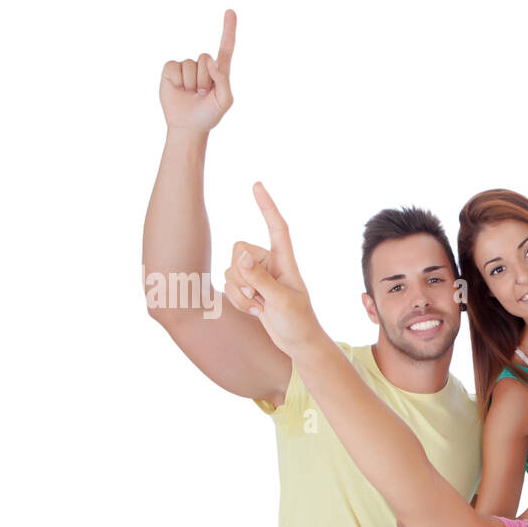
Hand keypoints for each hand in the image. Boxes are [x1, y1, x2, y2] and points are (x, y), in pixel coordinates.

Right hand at [159, 9, 235, 134]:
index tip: (230, 12)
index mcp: (219, 72)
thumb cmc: (208, 115)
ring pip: (190, 65)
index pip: (225, 48)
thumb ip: (224, 81)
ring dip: (191, 83)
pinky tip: (178, 90)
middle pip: (205, 58)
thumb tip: (213, 62)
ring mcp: (186, 67)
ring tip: (191, 94)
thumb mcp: (224, 102)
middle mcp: (203, 66)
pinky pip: (174, 67)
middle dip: (205, 80)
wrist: (187, 126)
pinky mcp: (170, 70)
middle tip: (202, 94)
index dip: (228, 30)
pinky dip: (177, 80)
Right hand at [224, 182, 323, 354]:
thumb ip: (259, 278)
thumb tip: (240, 256)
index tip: (257, 185)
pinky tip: (256, 310)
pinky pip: (229, 285)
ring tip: (261, 306)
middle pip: (239, 250)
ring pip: (231, 270)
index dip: (266, 206)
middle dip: (242, 275)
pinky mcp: (249, 287)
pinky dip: (238, 300)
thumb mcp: (281, 300)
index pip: (277, 227)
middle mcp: (270, 262)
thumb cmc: (298, 321)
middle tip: (260, 296)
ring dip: (240, 292)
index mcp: (285, 260)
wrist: (298, 342)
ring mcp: (258, 275)